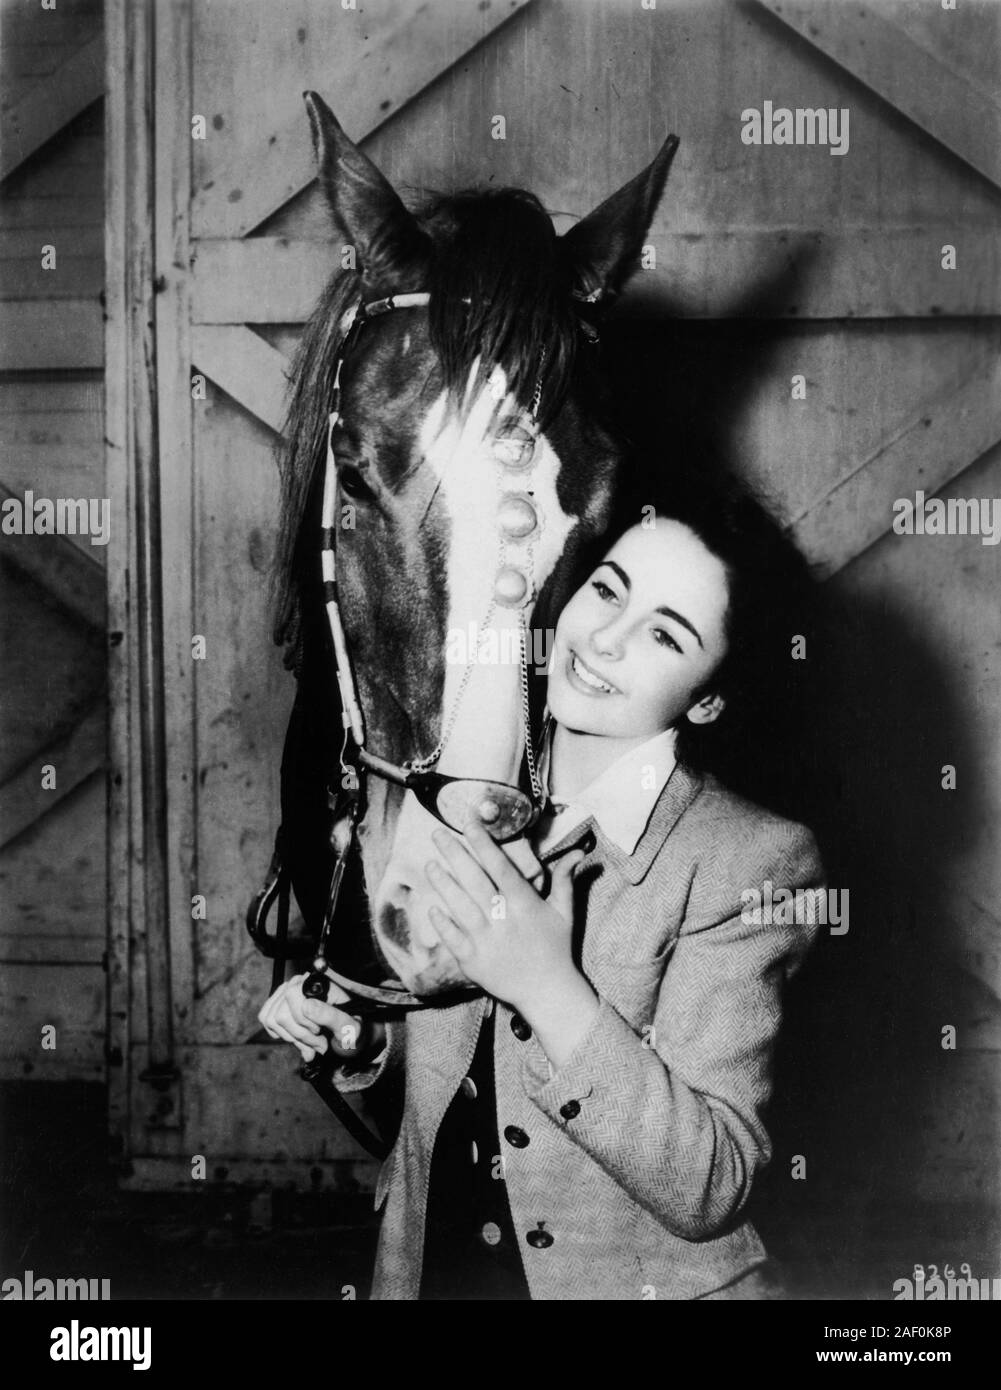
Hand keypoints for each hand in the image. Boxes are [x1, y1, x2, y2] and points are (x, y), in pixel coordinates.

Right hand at [258, 973, 372, 1062]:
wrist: (351, 1036)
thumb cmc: (352, 1031)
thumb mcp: (348, 1027)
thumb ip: (330, 1015)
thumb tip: (306, 1005)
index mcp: (321, 983)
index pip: (292, 994)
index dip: (302, 1020)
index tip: (320, 1032)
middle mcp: (303, 982)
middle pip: (281, 1013)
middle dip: (300, 1035)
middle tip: (320, 1044)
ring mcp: (290, 991)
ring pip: (272, 1019)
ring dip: (293, 1039)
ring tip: (313, 1044)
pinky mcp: (282, 1003)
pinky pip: (267, 1019)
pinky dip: (283, 1036)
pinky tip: (301, 1040)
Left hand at [422, 818, 584, 1012]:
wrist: (547, 992)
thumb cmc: (556, 948)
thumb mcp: (565, 911)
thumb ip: (564, 879)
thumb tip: (577, 851)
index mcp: (525, 904)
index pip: (500, 867)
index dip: (483, 844)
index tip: (470, 823)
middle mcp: (503, 920)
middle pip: (474, 881)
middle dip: (454, 855)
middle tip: (437, 833)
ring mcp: (486, 942)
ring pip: (459, 907)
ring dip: (443, 884)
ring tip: (430, 864)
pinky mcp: (473, 962)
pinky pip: (453, 937)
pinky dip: (442, 922)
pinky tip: (432, 906)